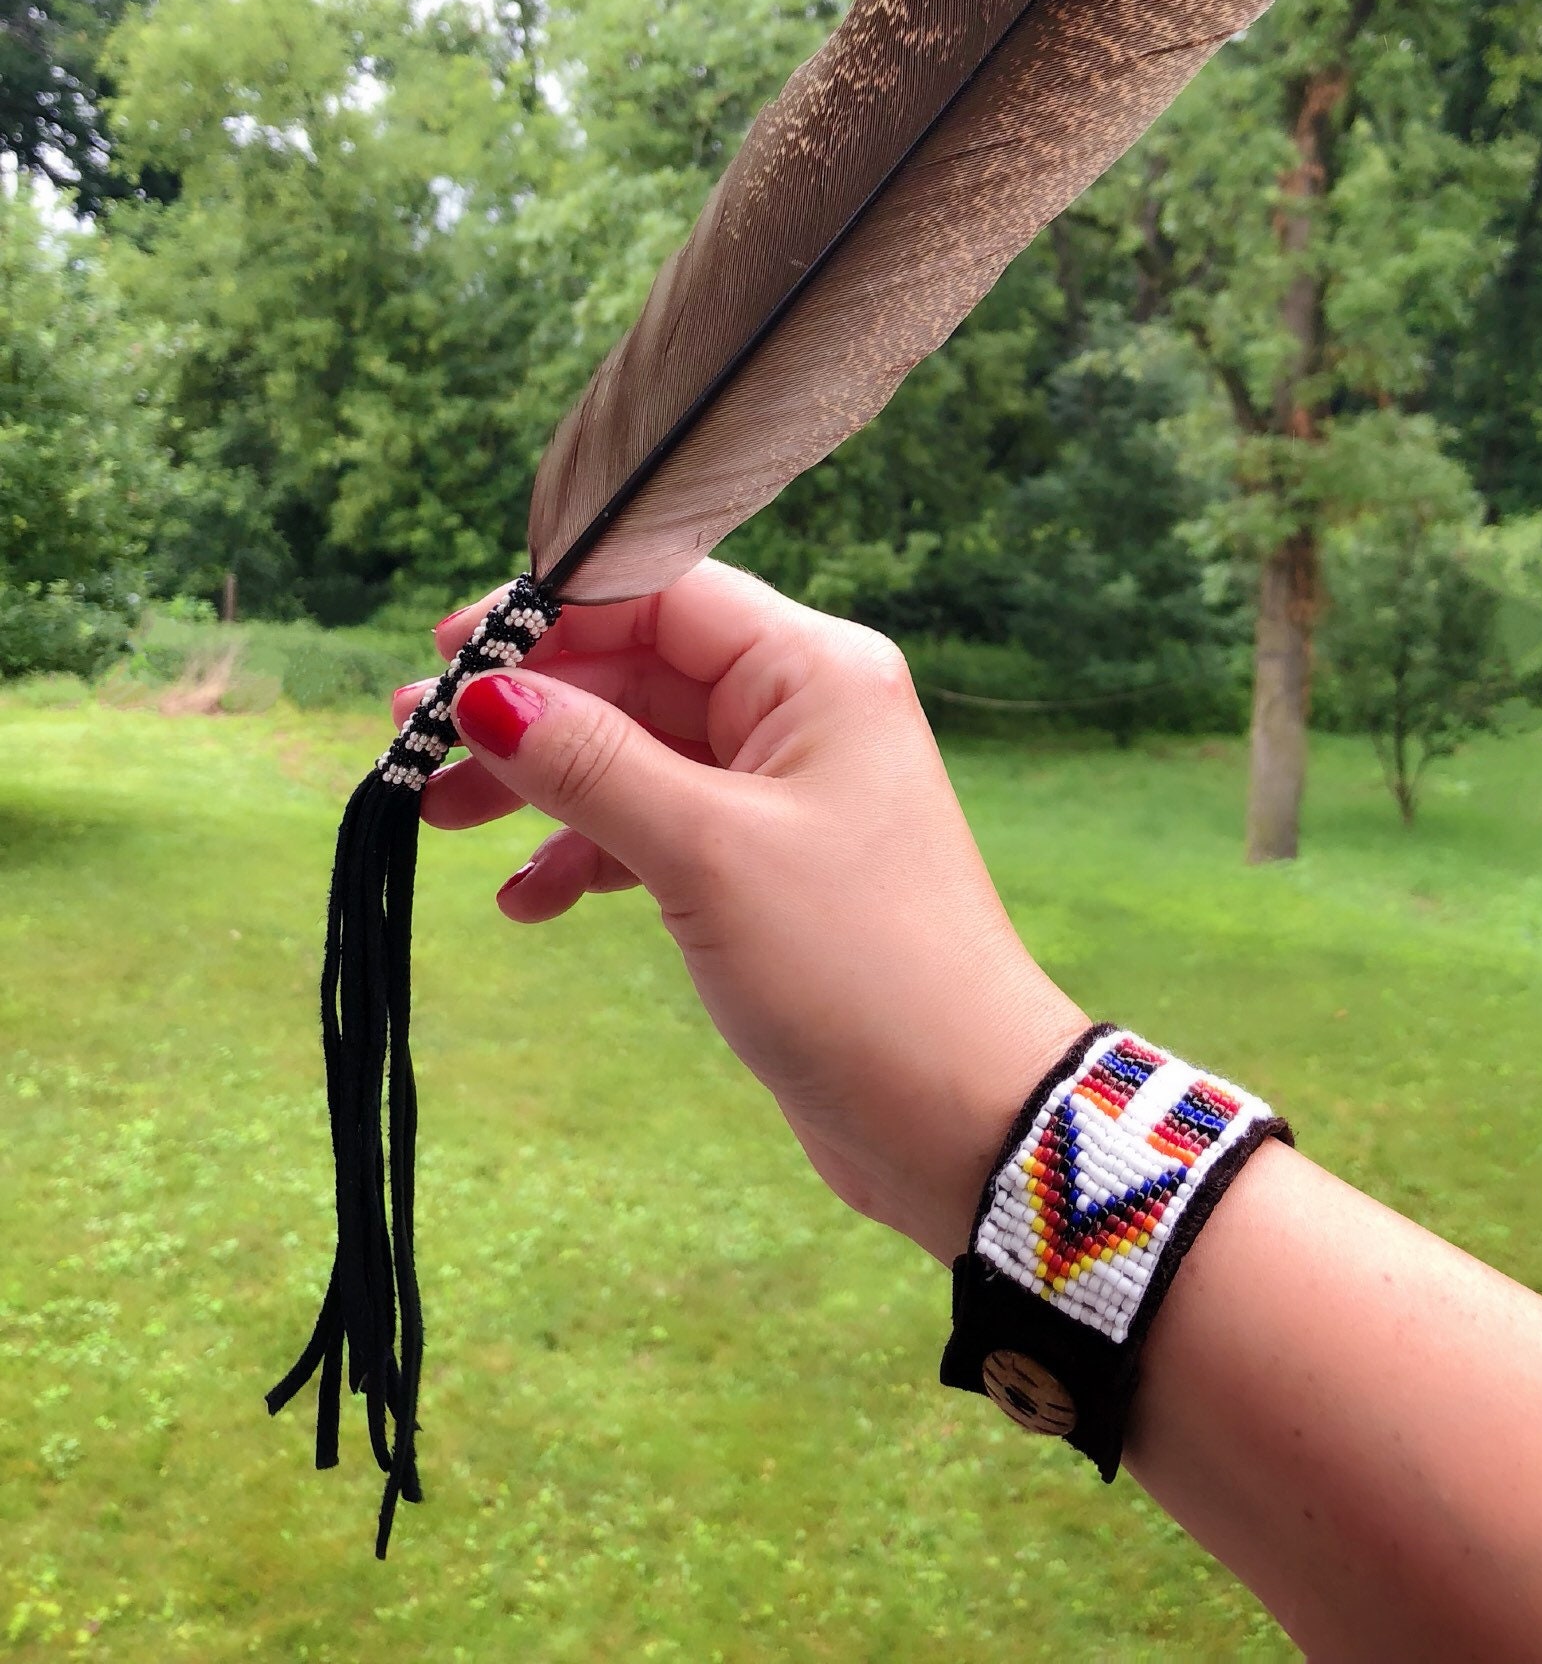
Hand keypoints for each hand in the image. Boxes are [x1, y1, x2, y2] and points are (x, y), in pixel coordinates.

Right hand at [396, 563, 1085, 1261]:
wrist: (959, 1117)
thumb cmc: (857, 969)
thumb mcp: (706, 854)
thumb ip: (591, 765)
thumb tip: (482, 691)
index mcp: (813, 670)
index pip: (661, 592)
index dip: (549, 614)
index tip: (448, 651)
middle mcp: (802, 711)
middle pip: (637, 670)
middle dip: (527, 707)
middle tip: (413, 749)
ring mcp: (784, 791)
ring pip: (635, 753)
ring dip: (540, 785)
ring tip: (438, 820)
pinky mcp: (765, 868)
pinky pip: (655, 827)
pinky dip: (588, 854)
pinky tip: (528, 903)